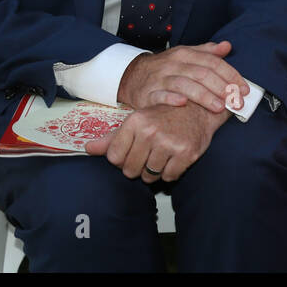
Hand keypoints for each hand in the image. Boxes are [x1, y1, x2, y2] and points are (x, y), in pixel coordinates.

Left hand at [85, 102, 225, 182]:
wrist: (199, 109)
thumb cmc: (164, 116)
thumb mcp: (137, 121)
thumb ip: (112, 138)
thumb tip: (88, 149)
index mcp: (135, 121)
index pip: (114, 157)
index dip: (121, 159)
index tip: (132, 151)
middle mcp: (151, 131)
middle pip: (130, 170)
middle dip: (137, 168)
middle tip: (148, 155)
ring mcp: (169, 143)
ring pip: (149, 176)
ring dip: (154, 171)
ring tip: (161, 156)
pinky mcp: (186, 153)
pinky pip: (169, 176)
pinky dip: (170, 172)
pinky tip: (173, 159)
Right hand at [116, 41, 249, 113]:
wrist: (133, 75)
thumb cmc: (166, 67)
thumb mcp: (186, 55)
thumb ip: (207, 52)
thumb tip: (227, 46)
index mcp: (186, 53)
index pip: (213, 63)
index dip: (231, 75)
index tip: (244, 89)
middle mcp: (174, 64)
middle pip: (202, 74)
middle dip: (222, 88)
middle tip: (236, 101)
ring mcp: (160, 78)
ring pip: (185, 85)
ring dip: (204, 96)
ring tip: (219, 107)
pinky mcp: (148, 93)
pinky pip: (161, 95)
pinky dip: (172, 99)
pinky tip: (184, 104)